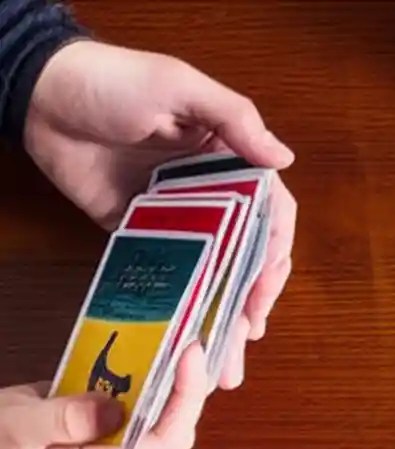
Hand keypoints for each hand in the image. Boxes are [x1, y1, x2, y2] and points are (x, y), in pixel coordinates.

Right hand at [0, 344, 206, 448]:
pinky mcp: (105, 427)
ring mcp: (114, 446)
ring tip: (188, 337)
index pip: (168, 440)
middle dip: (191, 386)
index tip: (190, 353)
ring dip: (177, 378)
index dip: (187, 398)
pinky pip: (140, 402)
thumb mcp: (18, 431)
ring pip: (163, 413)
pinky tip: (163, 347)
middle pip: (175, 427)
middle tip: (193, 339)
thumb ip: (64, 421)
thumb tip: (115, 407)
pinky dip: (154, 375)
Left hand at [24, 40, 298, 389]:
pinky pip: (166, 270)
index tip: (264, 288)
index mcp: (232, 158)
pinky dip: (179, 302)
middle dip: (252, 296)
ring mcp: (176, 214)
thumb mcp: (181, 87)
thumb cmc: (113, 79)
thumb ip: (235, 120)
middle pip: (247, 252)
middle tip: (248, 333)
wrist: (40, 93)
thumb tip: (285, 159)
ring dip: (221, 310)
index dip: (275, 254)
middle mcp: (212, 191)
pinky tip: (185, 333)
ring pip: (212, 270)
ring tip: (226, 353)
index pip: (271, 215)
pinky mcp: (138, 228)